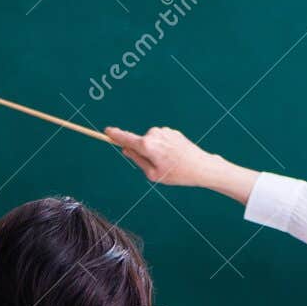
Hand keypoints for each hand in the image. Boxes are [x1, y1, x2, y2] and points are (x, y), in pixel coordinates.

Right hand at [104, 125, 229, 187]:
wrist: (200, 166)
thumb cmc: (176, 174)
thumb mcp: (152, 174)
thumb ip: (137, 159)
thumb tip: (126, 149)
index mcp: (147, 145)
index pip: (126, 138)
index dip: (115, 135)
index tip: (106, 131)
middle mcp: (154, 134)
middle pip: (139, 142)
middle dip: (142, 153)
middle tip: (157, 167)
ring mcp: (164, 131)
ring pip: (150, 141)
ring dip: (154, 151)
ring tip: (168, 162)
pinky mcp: (172, 131)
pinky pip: (160, 140)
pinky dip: (163, 148)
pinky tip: (174, 156)